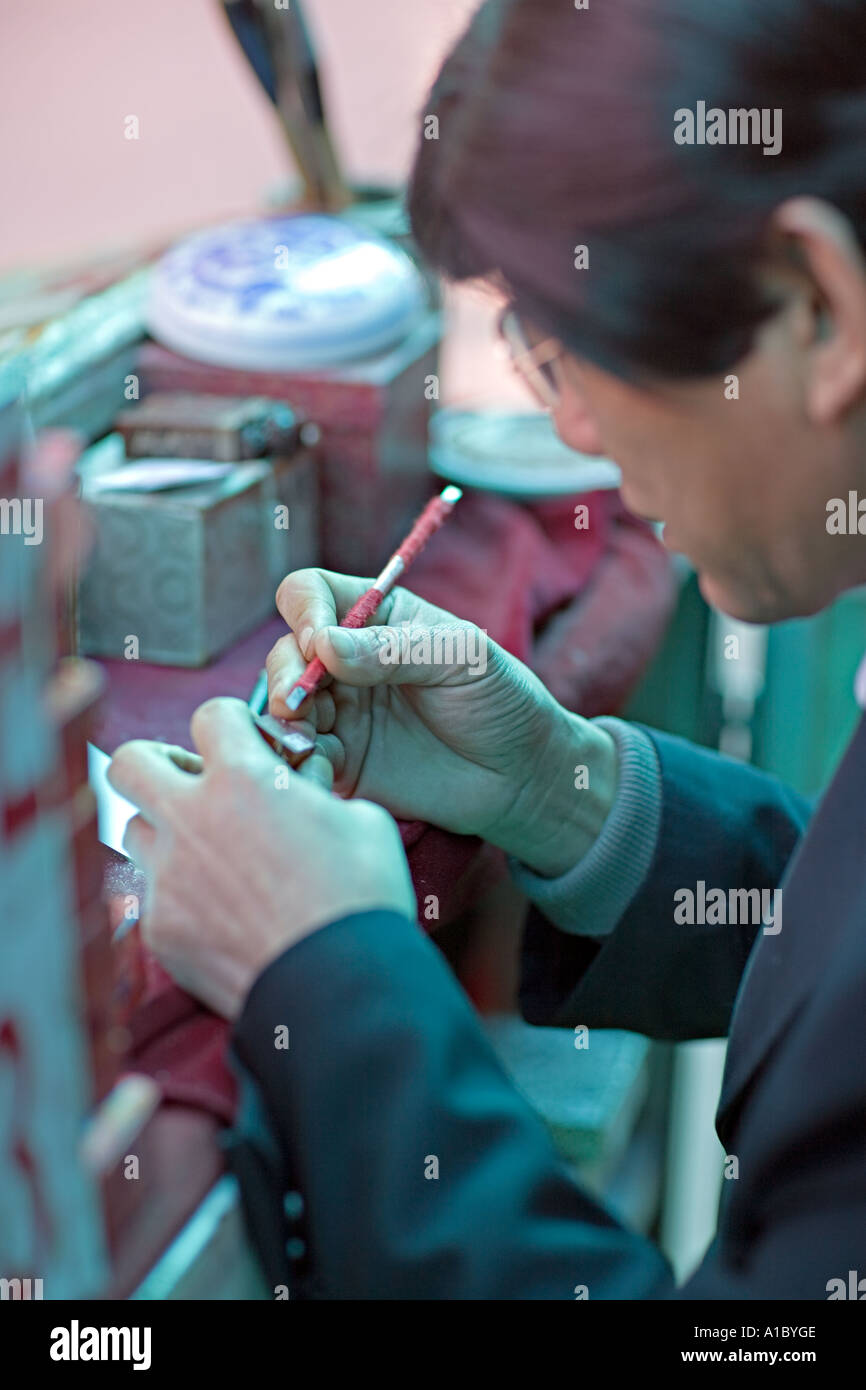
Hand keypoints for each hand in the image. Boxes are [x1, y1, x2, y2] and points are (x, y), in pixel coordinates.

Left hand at [108, 698, 415, 1018]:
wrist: (339, 988)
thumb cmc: (362, 897)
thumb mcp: (363, 820)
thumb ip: (314, 793)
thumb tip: (299, 791)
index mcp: (243, 780)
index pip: (210, 715)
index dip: (232, 724)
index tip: (246, 744)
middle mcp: (191, 819)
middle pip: (130, 762)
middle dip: (157, 764)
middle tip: (194, 785)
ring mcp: (168, 877)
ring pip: (136, 831)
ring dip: (168, 832)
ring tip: (213, 855)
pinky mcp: (160, 928)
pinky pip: (155, 895)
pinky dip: (182, 895)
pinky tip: (222, 914)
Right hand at [266, 570, 618, 876]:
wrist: (521, 774)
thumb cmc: (500, 701)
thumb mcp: (461, 658)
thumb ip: (394, 650)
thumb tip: (324, 646)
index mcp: (375, 617)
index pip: (311, 594)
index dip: (305, 612)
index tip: (321, 640)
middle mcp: (345, 661)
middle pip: (285, 651)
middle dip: (286, 673)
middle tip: (304, 700)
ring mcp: (339, 712)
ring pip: (281, 705)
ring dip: (284, 718)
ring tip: (310, 736)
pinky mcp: (340, 761)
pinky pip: (298, 756)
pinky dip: (297, 760)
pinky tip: (320, 767)